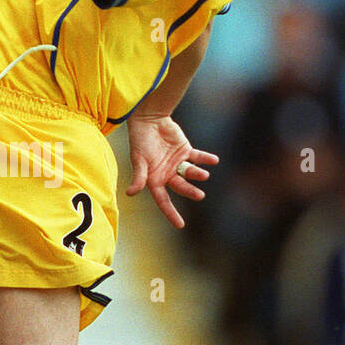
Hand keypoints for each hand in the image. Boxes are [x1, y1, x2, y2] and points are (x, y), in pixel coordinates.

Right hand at [125, 113, 217, 228]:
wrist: (148, 119)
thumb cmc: (140, 140)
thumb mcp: (138, 160)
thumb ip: (139, 177)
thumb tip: (130, 193)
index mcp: (155, 179)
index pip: (163, 200)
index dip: (171, 213)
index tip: (180, 225)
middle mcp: (167, 173)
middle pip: (181, 187)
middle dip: (190, 191)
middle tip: (200, 195)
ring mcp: (177, 162)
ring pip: (190, 173)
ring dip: (198, 174)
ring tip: (203, 175)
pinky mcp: (185, 150)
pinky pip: (198, 157)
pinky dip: (206, 159)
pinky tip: (214, 161)